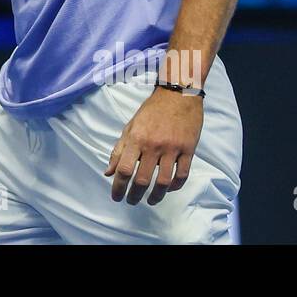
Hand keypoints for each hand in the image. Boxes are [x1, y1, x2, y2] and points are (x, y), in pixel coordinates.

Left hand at [103, 87, 203, 205]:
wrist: (178, 94)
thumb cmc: (152, 110)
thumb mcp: (130, 126)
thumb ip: (119, 150)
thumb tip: (108, 172)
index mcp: (136, 138)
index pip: (123, 169)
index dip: (118, 187)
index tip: (116, 197)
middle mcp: (153, 145)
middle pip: (142, 179)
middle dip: (134, 196)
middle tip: (131, 201)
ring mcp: (172, 148)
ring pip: (163, 181)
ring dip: (155, 196)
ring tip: (149, 201)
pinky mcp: (188, 150)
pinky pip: (182, 175)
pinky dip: (175, 186)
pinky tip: (169, 189)